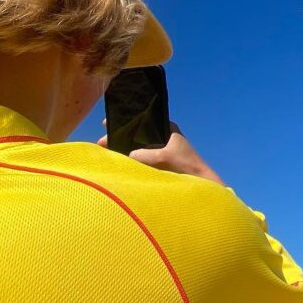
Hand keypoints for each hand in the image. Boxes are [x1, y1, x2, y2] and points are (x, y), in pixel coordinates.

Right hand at [98, 122, 223, 184]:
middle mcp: (163, 136)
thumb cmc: (185, 166)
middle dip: (119, 136)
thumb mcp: (162, 158)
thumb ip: (143, 155)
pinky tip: (118, 161)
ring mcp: (162, 149)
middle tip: (101, 142)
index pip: (141, 119)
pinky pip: (142, 156)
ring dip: (123, 147)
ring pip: (138, 145)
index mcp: (166, 128)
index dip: (124, 120)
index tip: (107, 123)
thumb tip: (127, 157)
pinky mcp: (161, 161)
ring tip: (105, 151)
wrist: (201, 183)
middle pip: (136, 133)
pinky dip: (130, 158)